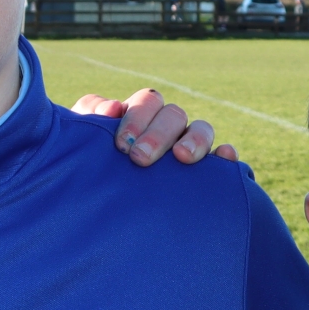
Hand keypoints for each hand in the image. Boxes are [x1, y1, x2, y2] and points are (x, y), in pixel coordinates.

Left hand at [72, 87, 237, 164]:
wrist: (93, 208)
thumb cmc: (87, 168)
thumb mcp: (81, 143)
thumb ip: (88, 117)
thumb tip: (112, 108)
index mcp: (140, 115)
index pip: (148, 101)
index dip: (137, 116)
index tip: (120, 144)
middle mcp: (167, 128)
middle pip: (174, 114)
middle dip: (158, 134)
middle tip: (139, 159)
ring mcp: (188, 148)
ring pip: (203, 129)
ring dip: (196, 139)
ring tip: (182, 157)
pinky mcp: (205, 175)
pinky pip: (224, 159)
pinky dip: (227, 156)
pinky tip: (226, 157)